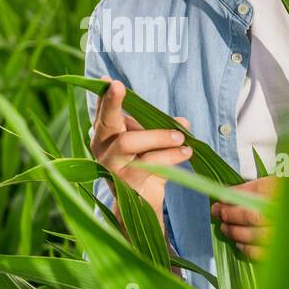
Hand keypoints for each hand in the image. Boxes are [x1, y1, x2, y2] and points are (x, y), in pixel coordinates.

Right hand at [90, 76, 192, 224]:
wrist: (141, 208)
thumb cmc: (145, 169)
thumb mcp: (154, 145)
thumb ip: (164, 130)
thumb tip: (183, 123)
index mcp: (106, 136)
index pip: (105, 112)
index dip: (106, 97)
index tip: (108, 80)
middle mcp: (103, 149)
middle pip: (107, 122)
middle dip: (113, 103)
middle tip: (118, 86)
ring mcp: (112, 166)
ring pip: (130, 141)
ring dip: (159, 136)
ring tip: (182, 137)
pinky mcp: (126, 181)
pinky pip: (149, 162)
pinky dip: (171, 156)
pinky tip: (185, 152)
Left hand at [210, 166, 288, 259]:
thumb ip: (273, 182)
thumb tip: (236, 192)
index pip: (259, 190)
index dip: (236, 195)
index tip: (221, 196)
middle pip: (256, 214)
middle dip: (231, 214)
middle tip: (219, 212)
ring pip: (260, 237)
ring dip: (236, 233)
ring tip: (225, 227)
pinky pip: (272, 255)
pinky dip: (250, 250)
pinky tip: (241, 243)